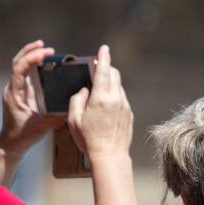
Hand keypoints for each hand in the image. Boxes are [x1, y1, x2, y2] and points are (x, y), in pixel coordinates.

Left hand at [0, 40, 65, 155]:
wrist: (10, 144)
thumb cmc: (22, 136)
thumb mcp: (42, 126)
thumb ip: (57, 117)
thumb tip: (73, 107)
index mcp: (14, 94)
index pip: (20, 69)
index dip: (32, 58)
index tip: (45, 53)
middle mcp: (12, 88)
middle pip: (17, 61)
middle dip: (30, 51)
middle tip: (44, 46)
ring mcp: (13, 89)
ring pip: (18, 65)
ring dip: (29, 55)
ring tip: (42, 48)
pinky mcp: (18, 92)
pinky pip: (22, 73)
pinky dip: (31, 65)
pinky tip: (41, 63)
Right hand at [67, 44, 132, 158]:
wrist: (110, 156)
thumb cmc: (89, 139)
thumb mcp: (74, 119)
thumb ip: (77, 100)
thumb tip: (84, 90)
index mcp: (100, 98)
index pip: (104, 71)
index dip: (103, 57)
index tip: (104, 48)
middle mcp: (115, 99)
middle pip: (114, 75)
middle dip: (107, 68)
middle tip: (98, 69)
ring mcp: (125, 106)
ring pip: (119, 87)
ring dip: (110, 84)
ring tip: (100, 93)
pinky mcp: (129, 114)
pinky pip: (122, 99)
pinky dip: (115, 97)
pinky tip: (107, 108)